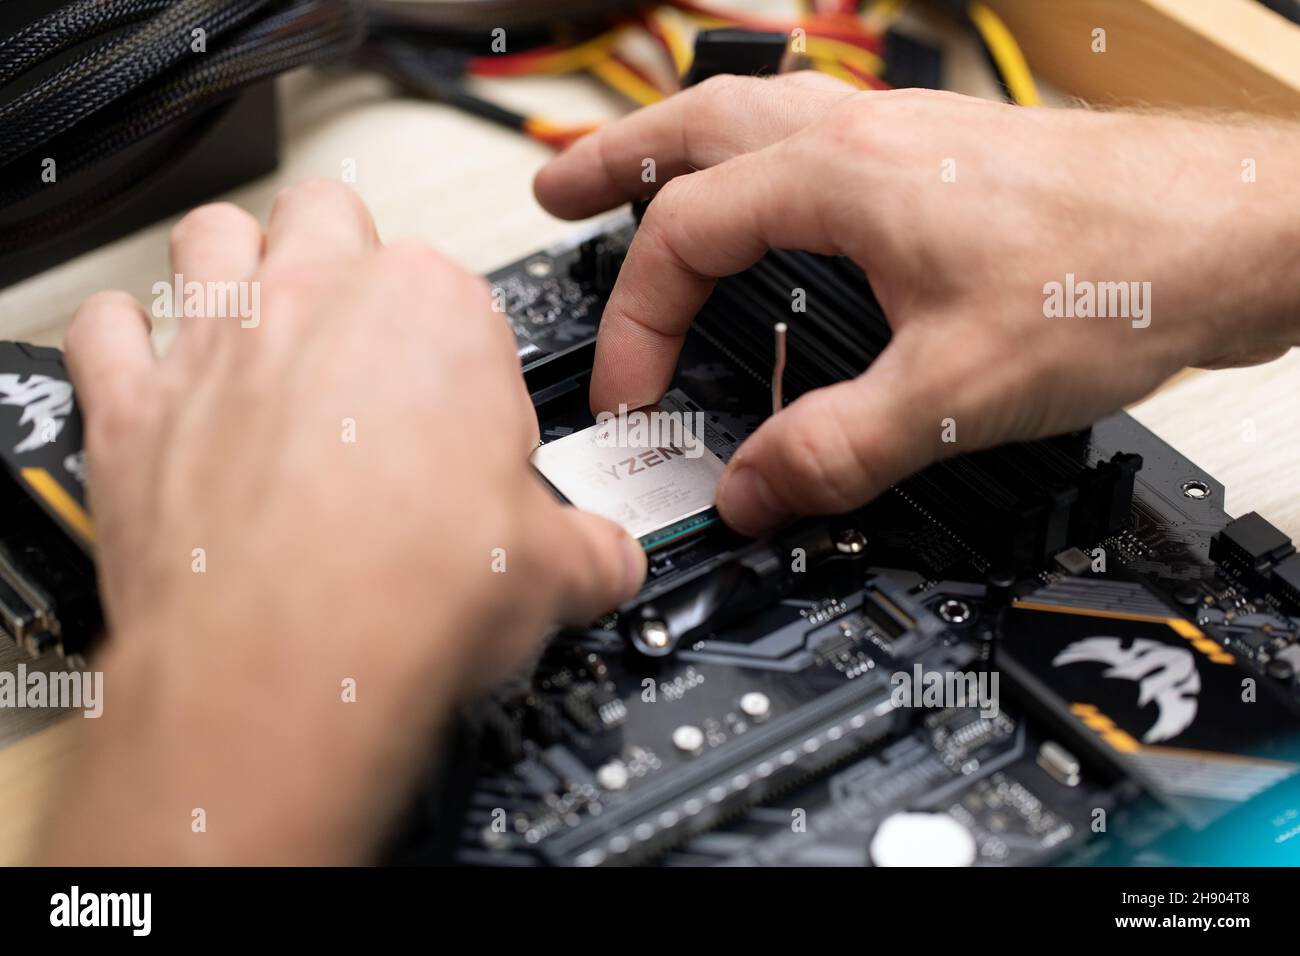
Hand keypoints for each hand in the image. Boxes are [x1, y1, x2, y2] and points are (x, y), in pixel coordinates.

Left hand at [42, 178, 645, 863]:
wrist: (293, 664)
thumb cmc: (411, 592)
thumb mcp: (554, 567)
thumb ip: (592, 545)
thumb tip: (609, 559)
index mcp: (437, 312)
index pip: (460, 298)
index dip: (464, 364)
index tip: (465, 425)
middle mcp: (320, 299)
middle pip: (332, 220)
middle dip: (347, 265)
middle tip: (366, 344)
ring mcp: (219, 342)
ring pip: (214, 237)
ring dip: (236, 269)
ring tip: (263, 329)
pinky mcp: (133, 405)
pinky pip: (109, 328)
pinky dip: (127, 342)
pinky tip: (159, 376)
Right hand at [536, 76, 1299, 534]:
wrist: (1233, 233)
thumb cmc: (1117, 275)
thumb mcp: (954, 392)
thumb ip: (836, 451)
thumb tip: (754, 493)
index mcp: (843, 179)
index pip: (686, 237)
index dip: (638, 322)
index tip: (627, 391)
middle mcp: (863, 139)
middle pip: (698, 128)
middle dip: (614, 163)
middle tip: (556, 192)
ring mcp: (903, 140)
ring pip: (756, 119)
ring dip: (681, 147)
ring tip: (635, 179)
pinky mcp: (941, 162)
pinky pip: (816, 143)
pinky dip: (759, 164)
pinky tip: (774, 207)